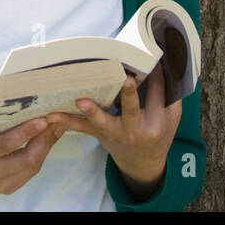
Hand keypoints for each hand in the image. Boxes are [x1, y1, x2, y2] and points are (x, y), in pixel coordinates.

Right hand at [0, 89, 66, 195]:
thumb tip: (2, 85)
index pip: (6, 145)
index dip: (26, 133)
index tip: (43, 120)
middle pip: (25, 160)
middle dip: (44, 139)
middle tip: (56, 120)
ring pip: (32, 167)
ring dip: (47, 146)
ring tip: (56, 127)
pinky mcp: (7, 187)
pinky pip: (30, 172)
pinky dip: (41, 155)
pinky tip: (47, 139)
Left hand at [45, 63, 180, 197]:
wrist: (142, 164)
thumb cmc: (158, 134)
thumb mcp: (172, 118)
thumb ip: (169, 95)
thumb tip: (161, 65)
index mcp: (156, 123)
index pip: (156, 95)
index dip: (154, 76)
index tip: (151, 60)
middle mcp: (135, 130)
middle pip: (132, 110)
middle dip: (128, 95)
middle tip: (126, 80)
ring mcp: (115, 134)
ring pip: (102, 122)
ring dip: (92, 112)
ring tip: (80, 102)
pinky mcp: (100, 135)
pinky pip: (82, 128)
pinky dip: (67, 121)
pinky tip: (52, 114)